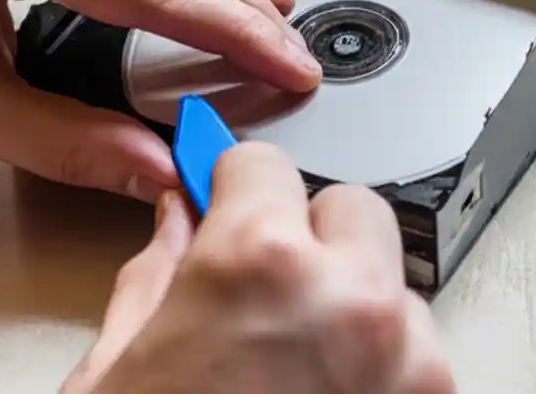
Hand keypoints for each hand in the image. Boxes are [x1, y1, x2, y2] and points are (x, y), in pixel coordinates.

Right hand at [61, 142, 455, 393]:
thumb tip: (175, 219)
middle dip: (307, 233)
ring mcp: (410, 357)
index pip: (265, 165)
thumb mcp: (119, 371)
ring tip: (293, 367)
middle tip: (262, 287)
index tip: (228, 197)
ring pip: (390, 282)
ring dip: (349, 302)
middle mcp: (351, 296)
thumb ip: (156, 275)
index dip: (235, 185)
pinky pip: (415, 349)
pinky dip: (378, 360)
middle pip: (350, 208)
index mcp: (259, 264)